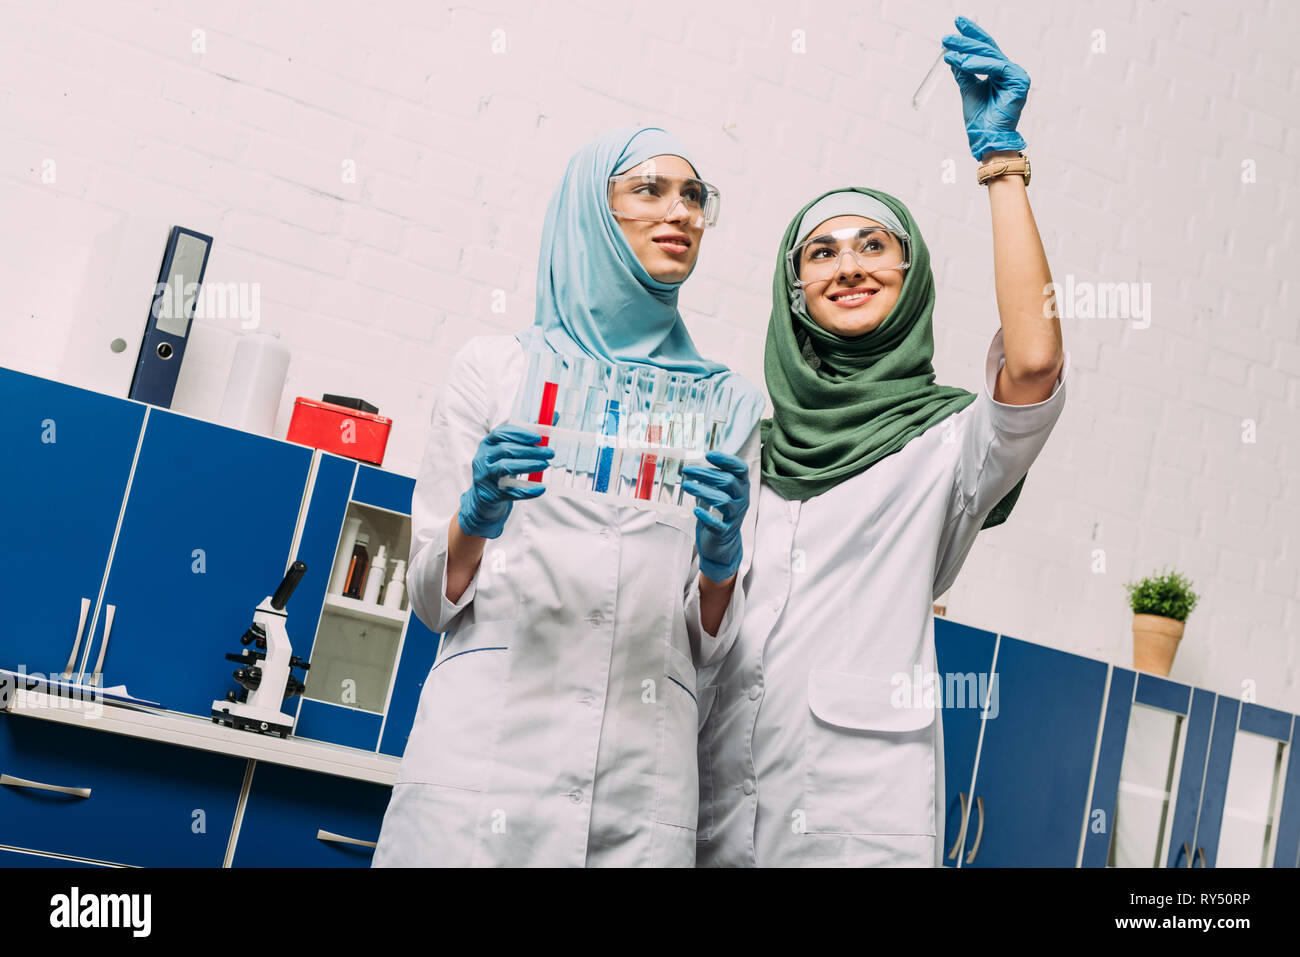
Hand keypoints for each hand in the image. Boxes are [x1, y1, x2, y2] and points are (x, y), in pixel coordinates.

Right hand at [458, 425, 553, 538]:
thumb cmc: (502, 469)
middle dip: (530, 451)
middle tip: (550, 453)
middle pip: (506, 450)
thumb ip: (530, 435)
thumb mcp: (511, 452)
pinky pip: (510, 491)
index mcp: (487, 444)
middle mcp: (483, 458)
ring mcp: (484, 476)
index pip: (501, 433)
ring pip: (506, 467)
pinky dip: (527, 490)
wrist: (486, 499)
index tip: (538, 438)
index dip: (519, 434)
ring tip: (545, 465)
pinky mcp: (490, 494)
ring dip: (528, 465)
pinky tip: (541, 488)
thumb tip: (554, 415)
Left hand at [681, 450, 749, 582]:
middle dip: (706, 474)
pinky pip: (717, 523)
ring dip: (703, 491)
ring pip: (722, 500)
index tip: (709, 454)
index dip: (726, 460)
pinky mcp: (725, 531)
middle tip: (688, 470)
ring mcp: (735, 516)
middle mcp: (742, 500)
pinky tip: (695, 511)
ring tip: (686, 485)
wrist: (723, 543)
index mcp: (742, 487)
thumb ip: (713, 479)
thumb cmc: (719, 512)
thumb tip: (694, 462)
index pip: (740, 469)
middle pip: (728, 482)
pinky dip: (706, 516)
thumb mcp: (721, 492)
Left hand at [942, 15, 1029, 161]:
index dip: (971, 35)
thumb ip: (963, 72)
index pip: (985, 49)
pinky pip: (997, 67)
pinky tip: (964, 63)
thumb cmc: (980, 119)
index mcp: (999, 72)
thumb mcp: (967, 90)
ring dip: (968, 53)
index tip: (957, 23)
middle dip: (966, 40)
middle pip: (987, 49)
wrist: (987, 138)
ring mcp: (1016, 75)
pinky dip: (979, 64)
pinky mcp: (1019, 82)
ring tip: (950, 52)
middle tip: (948, 36)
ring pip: (990, 56)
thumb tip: (952, 55)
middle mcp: (1009, 71)